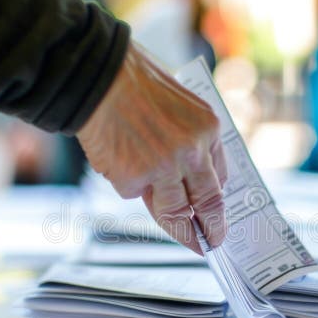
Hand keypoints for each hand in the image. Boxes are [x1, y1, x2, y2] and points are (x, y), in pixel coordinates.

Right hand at [77, 43, 227, 253]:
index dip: (218, 201)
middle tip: (211, 243)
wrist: (97, 74)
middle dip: (211, 229)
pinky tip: (119, 161)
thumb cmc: (134, 82)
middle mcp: (191, 150)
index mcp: (208, 128)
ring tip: (187, 239)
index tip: (217, 216)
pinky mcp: (133, 179)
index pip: (221, 176)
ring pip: (174, 212)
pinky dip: (128, 185)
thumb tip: (193, 180)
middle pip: (207, 202)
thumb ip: (192, 140)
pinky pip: (135, 193)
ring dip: (179, 229)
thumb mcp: (181, 105)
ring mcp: (163, 168)